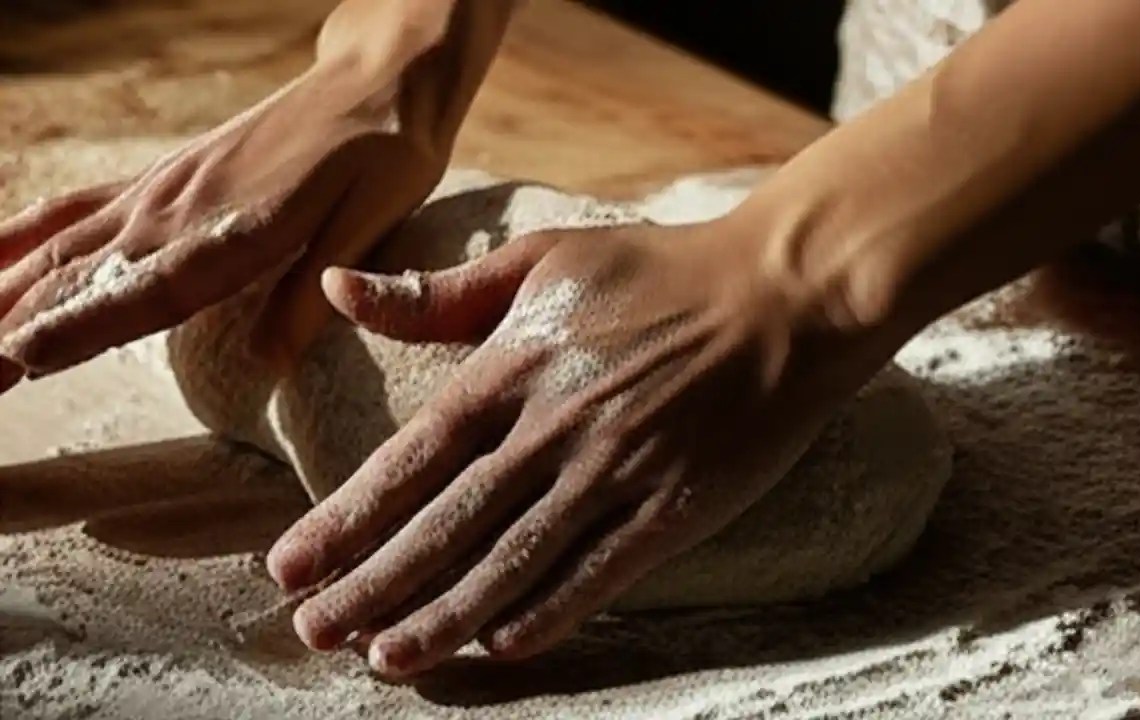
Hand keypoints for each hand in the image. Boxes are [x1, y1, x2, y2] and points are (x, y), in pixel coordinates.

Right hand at [0, 62, 445, 392]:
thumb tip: (266, 366)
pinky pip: (75, 208)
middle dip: (14, 326)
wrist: (375, 83)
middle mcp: (178, 209)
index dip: (79, 325)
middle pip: (80, 275)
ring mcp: (160, 190)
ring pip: (61, 246)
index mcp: (233, 229)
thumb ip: (311, 295)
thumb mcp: (368, 225)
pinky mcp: (160, 177)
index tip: (20, 356)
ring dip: (4, 292)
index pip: (142, 290)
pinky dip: (21, 236)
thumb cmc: (382, 157)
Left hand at [265, 215, 905, 676]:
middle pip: (448, 523)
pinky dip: (548, 612)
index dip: (346, 517)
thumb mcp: (543, 261)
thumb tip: (338, 287)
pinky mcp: (677, 506)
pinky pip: (602, 573)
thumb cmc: (661, 271)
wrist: (785, 294)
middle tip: (314, 634)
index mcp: (516, 366)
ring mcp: (619, 470)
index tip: (288, 566)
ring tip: (386, 662)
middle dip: (373, 584)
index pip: (412, 458)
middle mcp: (557, 425)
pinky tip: (499, 646)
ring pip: (514, 561)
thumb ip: (438, 294)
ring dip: (445, 617)